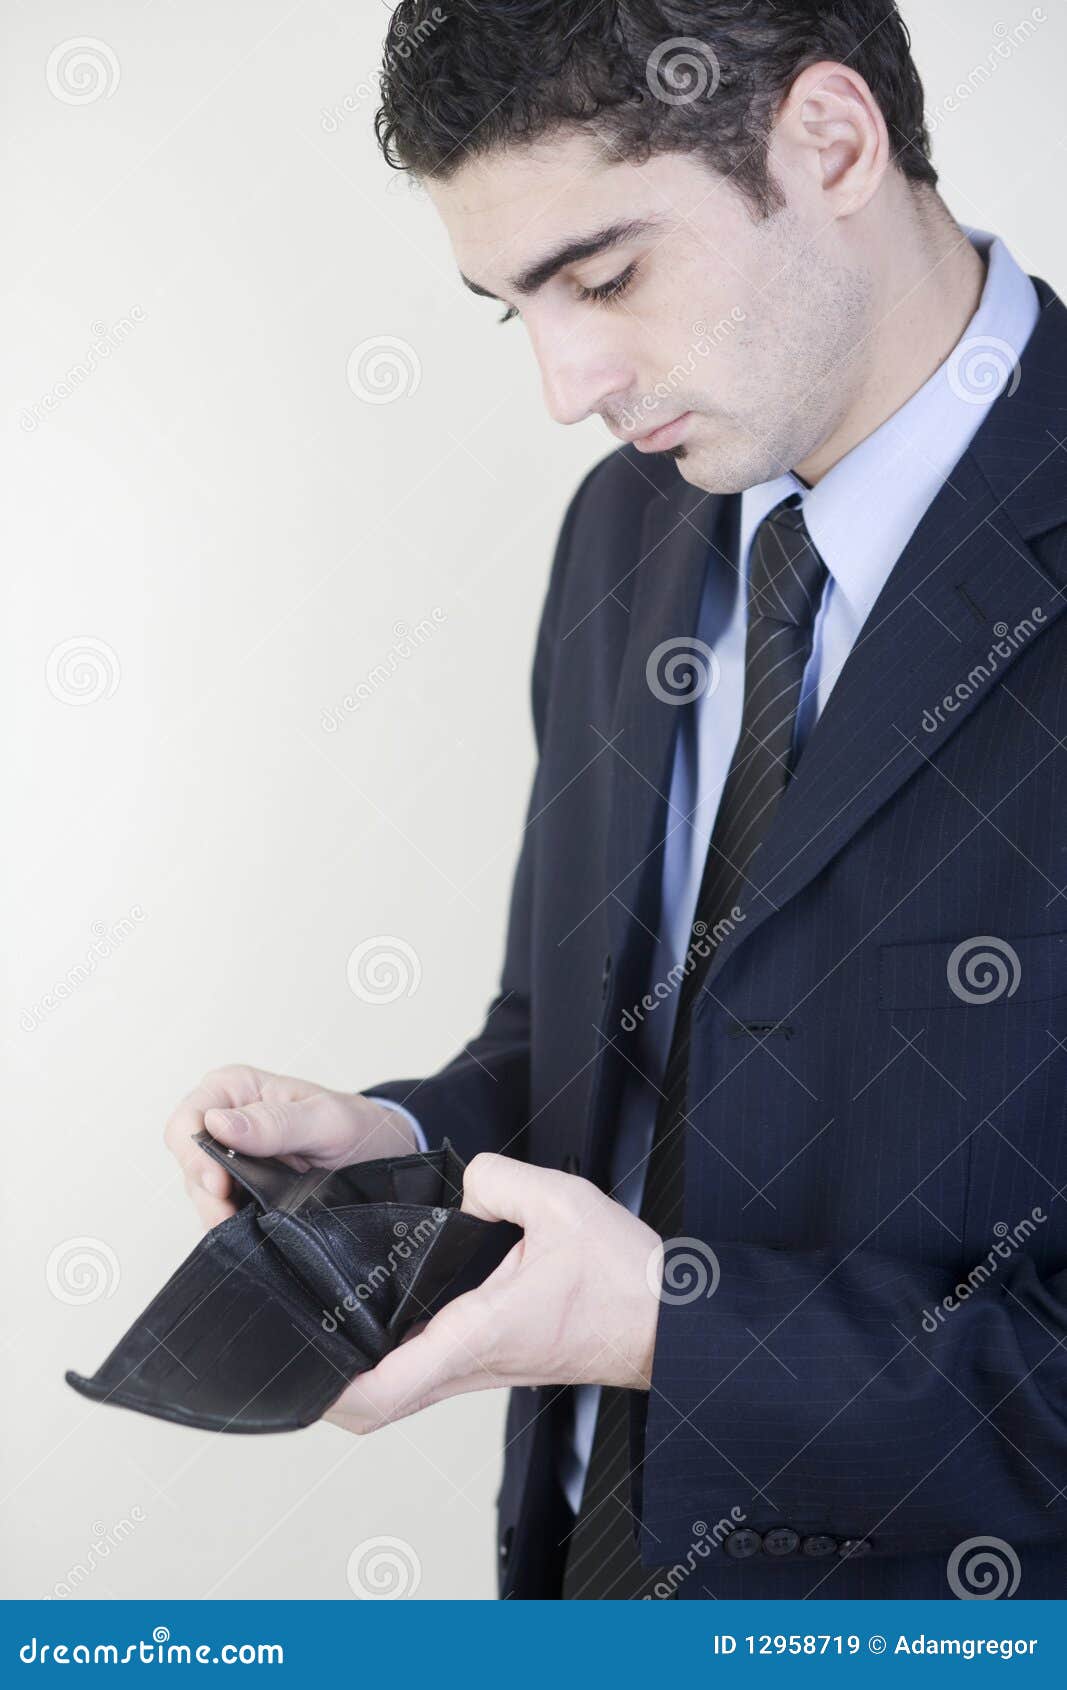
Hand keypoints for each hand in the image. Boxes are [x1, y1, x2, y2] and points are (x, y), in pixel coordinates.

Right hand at [163, 1063, 418, 1229]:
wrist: (385, 1156)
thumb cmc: (357, 1126)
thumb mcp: (327, 1120)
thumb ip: (276, 1122)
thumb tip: (218, 1124)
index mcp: (236, 1090)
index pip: (187, 1120)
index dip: (194, 1154)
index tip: (219, 1184)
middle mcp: (226, 1121)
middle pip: (188, 1161)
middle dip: (206, 1193)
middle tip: (232, 1216)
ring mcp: (232, 1158)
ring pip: (201, 1191)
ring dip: (219, 1212)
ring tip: (251, 1224)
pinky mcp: (242, 1189)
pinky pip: (221, 1209)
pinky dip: (231, 1222)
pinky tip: (252, 1229)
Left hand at [323, 1152, 664, 1433]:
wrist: (666, 1319)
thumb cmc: (622, 1276)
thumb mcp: (559, 1201)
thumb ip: (494, 1179)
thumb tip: (456, 1188)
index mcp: (476, 1334)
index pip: (382, 1390)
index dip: (329, 1392)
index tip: (294, 1366)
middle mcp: (471, 1364)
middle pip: (375, 1408)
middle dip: (324, 1386)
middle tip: (288, 1342)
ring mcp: (481, 1370)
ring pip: (398, 1394)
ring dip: (355, 1375)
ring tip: (320, 1326)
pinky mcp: (493, 1362)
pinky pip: (424, 1374)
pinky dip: (389, 1359)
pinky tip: (381, 1316)